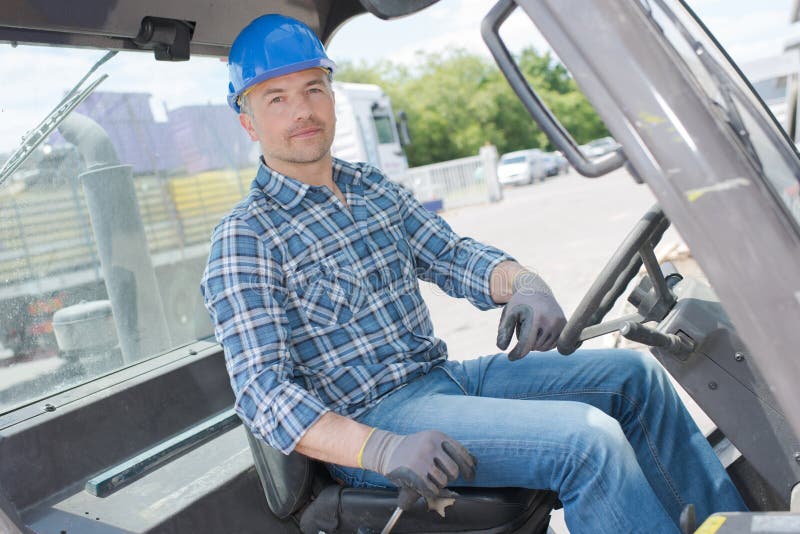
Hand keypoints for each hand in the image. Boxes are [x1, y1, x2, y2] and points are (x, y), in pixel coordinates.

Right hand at [360, 429, 475, 503]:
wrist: (387, 450)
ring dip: (439, 484)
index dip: (469, 467)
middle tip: (443, 476)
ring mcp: (422, 459)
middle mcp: (431, 446)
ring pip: (444, 481)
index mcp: (438, 436)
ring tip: (430, 479)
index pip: (462, 454)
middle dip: (451, 477)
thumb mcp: (432, 441)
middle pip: (454, 470)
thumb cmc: (414, 448)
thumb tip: (474, 462)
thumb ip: (451, 450)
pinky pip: (432, 489)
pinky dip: (431, 491)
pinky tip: (425, 486)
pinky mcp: (414, 473)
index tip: (471, 475)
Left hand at [497, 271, 565, 359]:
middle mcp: (551, 321)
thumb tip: (502, 348)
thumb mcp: (509, 313)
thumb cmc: (520, 303)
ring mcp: (560, 324)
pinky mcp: (565, 326)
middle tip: (523, 327)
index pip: (527, 344)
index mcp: (536, 317)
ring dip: (534, 343)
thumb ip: (504, 331)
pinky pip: (553, 344)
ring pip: (544, 347)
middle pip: (535, 347)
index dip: (517, 353)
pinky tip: (539, 330)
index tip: (510, 357)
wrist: (538, 290)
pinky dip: (544, 342)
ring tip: (531, 327)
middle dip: (526, 342)